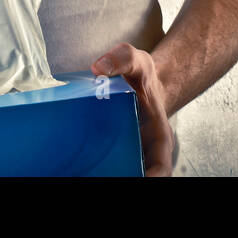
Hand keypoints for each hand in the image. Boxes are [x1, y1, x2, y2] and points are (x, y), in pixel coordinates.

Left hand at [92, 43, 176, 176]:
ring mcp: (131, 151)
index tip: (139, 178)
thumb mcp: (136, 61)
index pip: (161, 167)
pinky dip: (97, 167)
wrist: (138, 78)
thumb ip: (121, 59)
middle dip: (125, 176)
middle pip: (141, 175)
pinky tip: (76, 166)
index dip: (153, 178)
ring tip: (83, 171)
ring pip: (124, 171)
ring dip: (108, 172)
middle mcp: (146, 149)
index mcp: (159, 137)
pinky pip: (108, 163)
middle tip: (99, 174)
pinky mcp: (114, 149)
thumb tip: (98, 68)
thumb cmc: (141, 75)